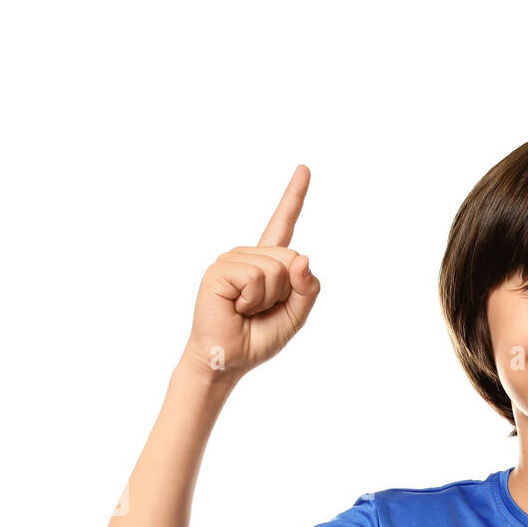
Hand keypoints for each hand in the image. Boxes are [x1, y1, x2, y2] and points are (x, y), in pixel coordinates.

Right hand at [181, 163, 320, 382]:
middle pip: (292, 259)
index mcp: (268, 263)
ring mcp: (232, 259)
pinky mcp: (220, 269)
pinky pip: (255, 277)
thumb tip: (303, 257)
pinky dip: (252, 299)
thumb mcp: (296, 315)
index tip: (304, 167)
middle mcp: (249, 255)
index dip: (293, 196)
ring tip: (245, 310)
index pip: (283, 224)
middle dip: (286, 292)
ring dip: (268, 299)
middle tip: (261, 310)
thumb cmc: (258, 338)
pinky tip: (235, 307)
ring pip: (276, 270)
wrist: (229, 359)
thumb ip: (308, 288)